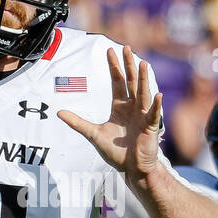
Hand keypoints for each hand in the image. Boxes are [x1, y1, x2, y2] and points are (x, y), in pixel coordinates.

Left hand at [58, 46, 162, 184]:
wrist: (132, 169)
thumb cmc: (116, 153)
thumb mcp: (93, 135)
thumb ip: (78, 123)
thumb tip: (59, 112)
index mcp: (120, 107)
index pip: (118, 82)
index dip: (114, 67)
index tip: (109, 51)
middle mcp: (133, 107)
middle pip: (130, 82)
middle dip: (128, 65)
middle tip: (125, 48)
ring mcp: (143, 116)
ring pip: (143, 93)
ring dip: (143, 79)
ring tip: (143, 63)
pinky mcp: (150, 128)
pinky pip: (153, 114)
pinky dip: (156, 105)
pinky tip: (158, 95)